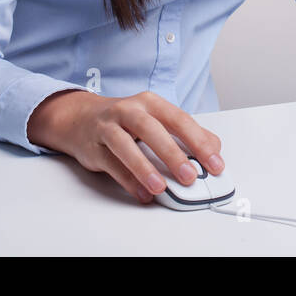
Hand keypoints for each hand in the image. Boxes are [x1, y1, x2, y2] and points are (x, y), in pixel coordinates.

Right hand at [27, 89, 224, 203]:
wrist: (81, 117)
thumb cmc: (126, 120)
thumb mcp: (157, 118)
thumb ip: (186, 133)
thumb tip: (214, 149)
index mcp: (151, 102)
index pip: (179, 120)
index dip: (199, 142)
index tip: (215, 163)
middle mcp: (129, 110)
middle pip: (152, 129)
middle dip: (173, 154)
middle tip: (190, 176)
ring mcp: (108, 127)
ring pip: (125, 146)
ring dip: (145, 168)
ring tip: (162, 188)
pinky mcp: (93, 147)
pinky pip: (111, 164)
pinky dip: (128, 180)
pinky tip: (143, 193)